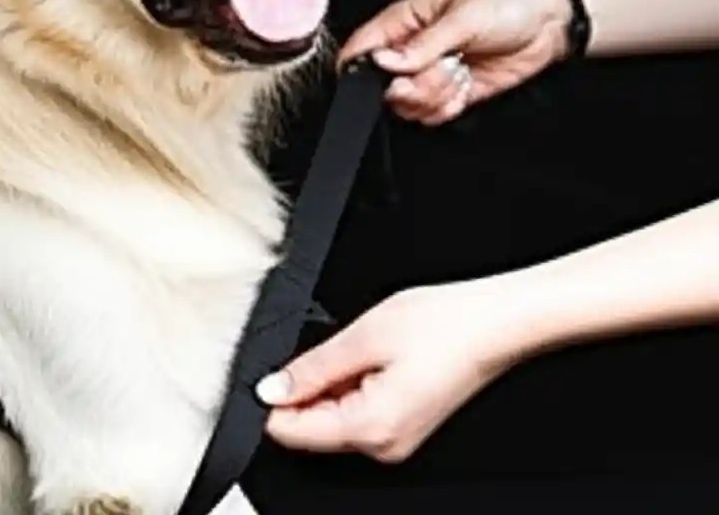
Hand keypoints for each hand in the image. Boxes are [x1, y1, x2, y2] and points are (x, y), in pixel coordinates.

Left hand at [256, 279, 525, 463]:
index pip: (291, 432)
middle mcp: (383, 446)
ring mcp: (395, 439)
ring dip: (327, 387)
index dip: (272, 400)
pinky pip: (356, 414)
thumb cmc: (445, 325)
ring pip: (332, 420)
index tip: (271, 370)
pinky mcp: (402, 426)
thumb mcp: (362, 337)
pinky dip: (349, 388)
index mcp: (371, 429)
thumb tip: (271, 389)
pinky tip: (368, 359)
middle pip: (310, 429)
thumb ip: (309, 369)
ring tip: (358, 351)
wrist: (497, 322)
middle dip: (303, 391)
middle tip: (329, 349)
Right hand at [339, 0, 574, 125]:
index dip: (364, 68)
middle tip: (440, 68)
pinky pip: (432, 115)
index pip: (362, 49)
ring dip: (435, 95)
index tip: (389, 73)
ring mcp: (428, 75)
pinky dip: (449, 107)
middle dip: (411, 85)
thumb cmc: (507, 4)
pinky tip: (466, 86)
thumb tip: (385, 62)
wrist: (549, 24)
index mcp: (403, 22)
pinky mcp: (448, 95)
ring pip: (407, 104)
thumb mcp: (464, 18)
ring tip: (459, 70)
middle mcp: (410, 51)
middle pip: (383, 85)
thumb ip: (423, 45)